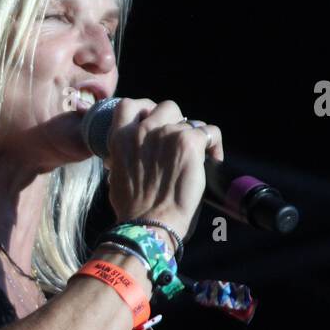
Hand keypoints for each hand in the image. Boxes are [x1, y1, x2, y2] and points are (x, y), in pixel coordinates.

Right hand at [106, 100, 223, 241]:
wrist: (148, 224)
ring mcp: (167, 134)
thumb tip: (128, 160)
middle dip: (174, 122)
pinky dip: (214, 146)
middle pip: (166, 107)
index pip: (129, 106)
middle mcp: (143, 130)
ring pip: (190, 120)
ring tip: (196, 157)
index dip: (144, 110)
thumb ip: (122, 160)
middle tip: (177, 144)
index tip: (151, 122)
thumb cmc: (132, 211)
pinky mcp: (189, 143)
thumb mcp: (116, 177)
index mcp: (121, 138)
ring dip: (193, 136)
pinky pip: (210, 132)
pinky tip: (212, 161)